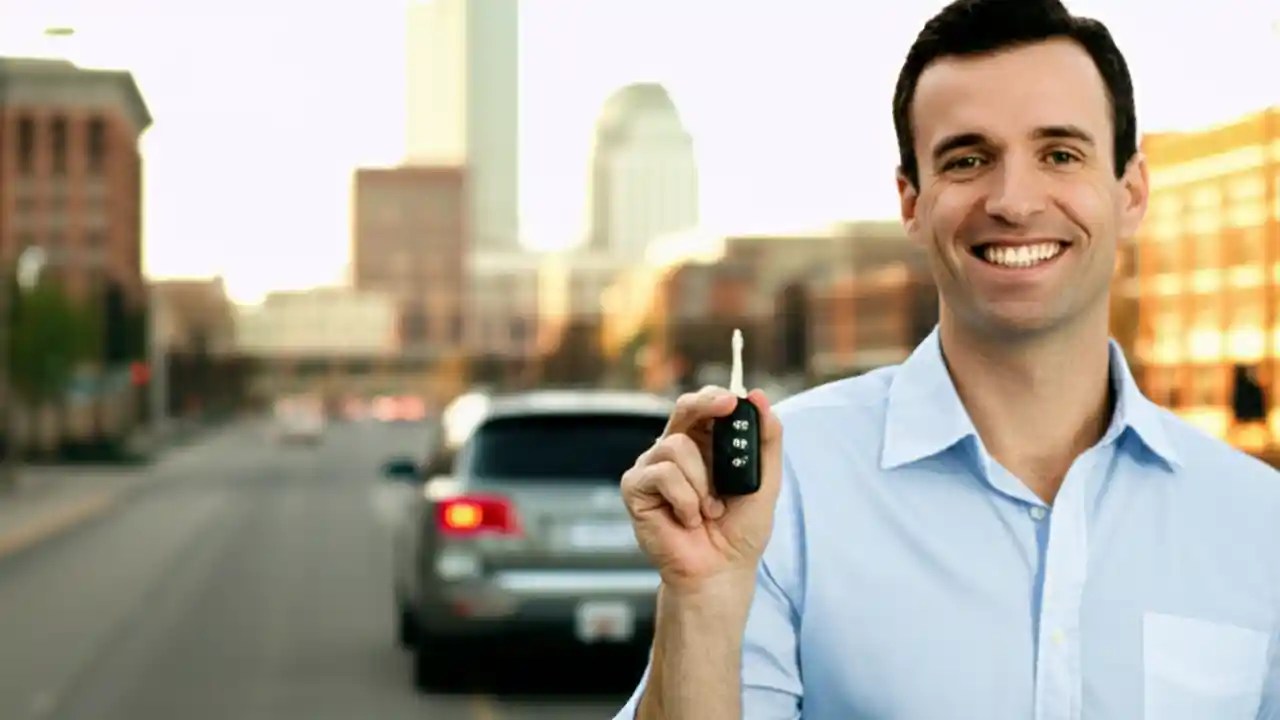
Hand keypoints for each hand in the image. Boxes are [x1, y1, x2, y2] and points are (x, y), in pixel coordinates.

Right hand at [621, 385, 783, 593]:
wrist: (721, 570)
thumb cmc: (740, 530)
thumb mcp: (765, 481)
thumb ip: (766, 439)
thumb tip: (758, 396)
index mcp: (704, 445)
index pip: (705, 407)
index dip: (716, 397)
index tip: (734, 400)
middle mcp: (675, 451)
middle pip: (682, 409)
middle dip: (703, 404)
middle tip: (725, 407)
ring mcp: (652, 467)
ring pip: (676, 446)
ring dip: (702, 483)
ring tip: (709, 510)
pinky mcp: (635, 488)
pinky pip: (662, 474)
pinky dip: (684, 499)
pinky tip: (688, 519)